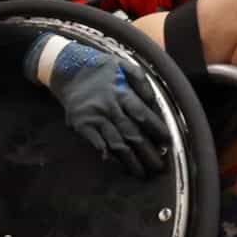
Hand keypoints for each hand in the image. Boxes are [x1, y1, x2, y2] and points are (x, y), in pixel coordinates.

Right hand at [25, 34, 170, 177]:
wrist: (68, 69)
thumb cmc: (101, 69)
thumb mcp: (123, 64)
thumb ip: (140, 80)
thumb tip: (152, 100)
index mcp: (121, 92)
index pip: (142, 114)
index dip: (156, 130)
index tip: (168, 143)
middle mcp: (109, 106)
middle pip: (132, 133)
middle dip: (147, 152)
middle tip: (159, 167)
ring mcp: (94, 118)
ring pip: (116, 143)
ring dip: (130, 160)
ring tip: (142, 173)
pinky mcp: (82, 125)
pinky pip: (97, 144)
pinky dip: (108, 156)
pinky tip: (119, 166)